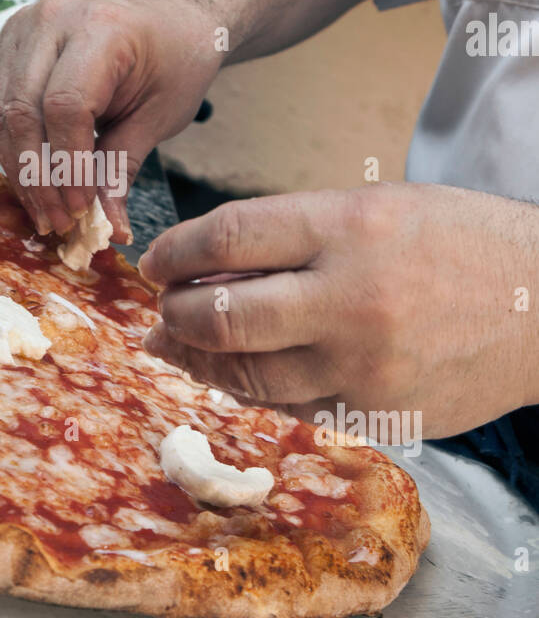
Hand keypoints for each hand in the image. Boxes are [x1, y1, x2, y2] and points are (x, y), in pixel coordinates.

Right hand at [0, 0, 221, 239]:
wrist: (165, 13)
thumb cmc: (174, 58)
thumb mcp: (162, 114)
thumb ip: (124, 167)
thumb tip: (106, 228)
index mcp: (101, 29)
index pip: (66, 105)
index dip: (67, 164)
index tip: (79, 209)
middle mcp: (51, 21)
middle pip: (23, 110)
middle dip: (37, 176)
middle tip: (57, 221)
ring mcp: (22, 29)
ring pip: (0, 112)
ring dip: (19, 168)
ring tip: (43, 210)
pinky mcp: (8, 44)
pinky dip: (11, 147)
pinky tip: (32, 179)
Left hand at [139, 183, 538, 439]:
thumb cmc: (460, 243)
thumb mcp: (378, 207)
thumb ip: (294, 233)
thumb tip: (207, 265)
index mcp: (349, 226)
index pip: (227, 238)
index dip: (175, 253)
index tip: (156, 263)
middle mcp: (351, 297)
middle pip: (221, 317)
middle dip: (174, 315)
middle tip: (163, 310)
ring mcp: (363, 363)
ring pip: (247, 373)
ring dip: (200, 361)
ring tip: (182, 346)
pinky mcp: (376, 410)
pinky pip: (289, 404)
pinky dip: (254, 387)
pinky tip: (239, 372)